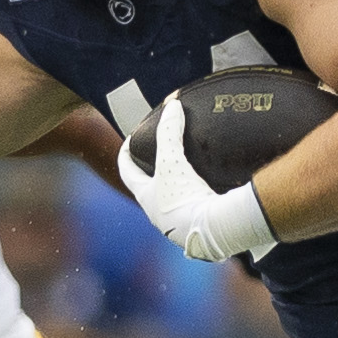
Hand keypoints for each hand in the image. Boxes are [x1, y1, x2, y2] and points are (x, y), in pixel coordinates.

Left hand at [114, 100, 276, 262]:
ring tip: (184, 172)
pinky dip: (197, 199)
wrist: (212, 232)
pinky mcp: (199, 229)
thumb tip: (172, 106)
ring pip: (170, 203)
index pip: (128, 173)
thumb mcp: (172, 161)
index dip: (125, 155)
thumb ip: (170, 132)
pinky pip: (194, 210)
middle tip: (155, 156)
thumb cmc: (184, 197)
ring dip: (174, 188)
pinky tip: (209, 192)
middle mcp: (158, 215)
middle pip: (148, 189)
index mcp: (146, 198)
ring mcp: (178, 225)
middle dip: (149, 173)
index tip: (128, 141)